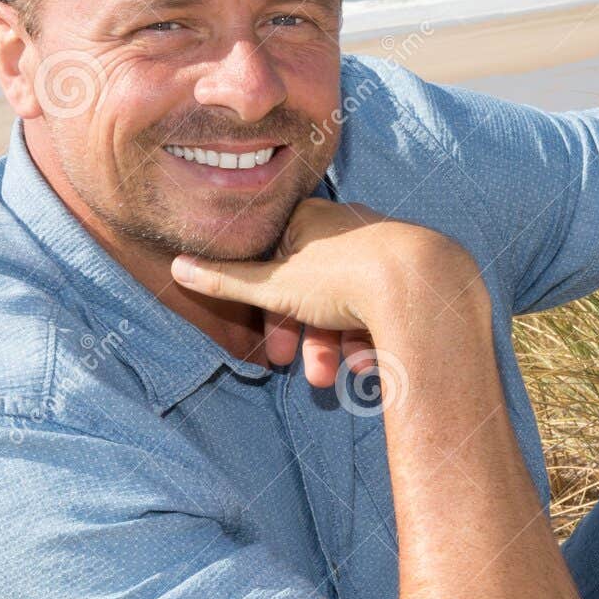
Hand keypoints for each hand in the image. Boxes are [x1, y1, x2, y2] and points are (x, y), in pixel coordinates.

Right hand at [171, 198, 485, 385]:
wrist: (421, 284)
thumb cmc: (342, 277)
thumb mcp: (275, 284)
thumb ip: (228, 281)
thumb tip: (178, 266)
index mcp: (310, 221)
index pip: (279, 266)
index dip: (273, 313)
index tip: (273, 351)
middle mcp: (347, 229)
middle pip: (316, 292)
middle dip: (310, 341)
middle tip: (311, 378)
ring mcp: (382, 250)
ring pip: (352, 304)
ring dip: (341, 346)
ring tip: (341, 377)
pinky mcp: (412, 274)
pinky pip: (385, 306)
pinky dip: (374, 337)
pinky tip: (372, 364)